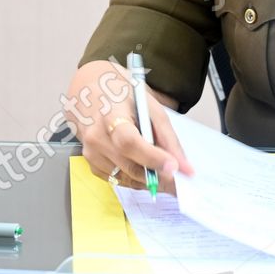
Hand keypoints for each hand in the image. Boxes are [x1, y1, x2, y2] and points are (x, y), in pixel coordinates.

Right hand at [66, 60, 194, 193]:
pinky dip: (134, 179)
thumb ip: (168, 137)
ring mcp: (91, 152)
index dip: (151, 157)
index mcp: (111, 114)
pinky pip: (116, 179)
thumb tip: (184, 167)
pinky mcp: (91, 163)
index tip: (173, 167)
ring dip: (147, 180)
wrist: (91, 93)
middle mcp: (97, 136)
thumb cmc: (122, 96)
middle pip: (129, 165)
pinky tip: (143, 169)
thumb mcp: (150, 107)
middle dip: (157, 176)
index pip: (129, 142)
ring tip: (163, 174)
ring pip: (125, 177)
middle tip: (177, 180)